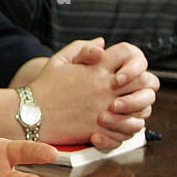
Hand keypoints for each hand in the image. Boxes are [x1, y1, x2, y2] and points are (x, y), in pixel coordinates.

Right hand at [27, 39, 157, 148]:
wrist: (31, 114)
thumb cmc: (44, 87)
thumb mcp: (60, 60)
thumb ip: (83, 47)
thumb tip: (102, 43)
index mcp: (97, 69)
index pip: (132, 56)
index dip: (135, 61)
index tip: (127, 71)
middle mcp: (105, 88)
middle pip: (146, 84)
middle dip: (145, 88)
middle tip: (135, 93)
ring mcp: (105, 109)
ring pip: (142, 111)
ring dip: (139, 111)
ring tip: (128, 112)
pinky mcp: (100, 129)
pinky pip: (127, 132)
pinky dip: (126, 131)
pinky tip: (118, 126)